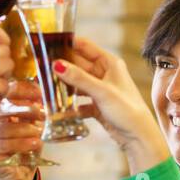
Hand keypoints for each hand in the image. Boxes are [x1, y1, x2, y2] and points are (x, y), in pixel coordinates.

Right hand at [0, 79, 44, 179]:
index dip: (23, 91)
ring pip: (3, 128)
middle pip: (1, 108)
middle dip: (25, 110)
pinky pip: (3, 145)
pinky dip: (21, 144)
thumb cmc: (22, 143)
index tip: (40, 95)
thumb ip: (31, 107)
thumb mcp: (29, 121)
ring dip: (25, 129)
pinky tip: (34, 143)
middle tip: (42, 114)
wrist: (17, 172)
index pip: (4, 91)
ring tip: (39, 131)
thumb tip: (41, 95)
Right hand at [49, 35, 167, 173]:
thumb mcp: (101, 91)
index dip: (68, 43)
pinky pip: (80, 102)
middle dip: (62, 67)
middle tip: (41, 67)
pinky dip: (71, 105)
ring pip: (78, 84)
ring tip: (46, 86)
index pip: (85, 47)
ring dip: (65, 86)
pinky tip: (60, 108)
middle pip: (78, 65)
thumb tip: (56, 64)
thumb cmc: (127, 110)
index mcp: (110, 63)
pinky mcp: (97, 106)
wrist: (138, 136)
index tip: (49, 43)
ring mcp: (101, 90)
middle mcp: (105, 74)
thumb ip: (78, 78)